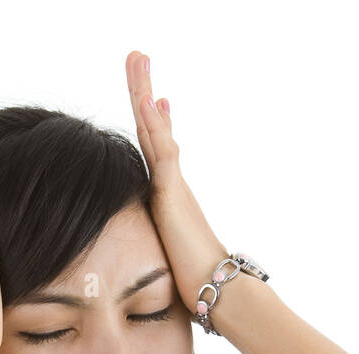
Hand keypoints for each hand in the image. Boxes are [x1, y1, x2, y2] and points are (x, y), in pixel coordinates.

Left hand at [125, 50, 229, 321]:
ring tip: (137, 58)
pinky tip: (150, 100)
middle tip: (138, 56)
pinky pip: (162, 151)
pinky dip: (156, 124)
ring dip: (145, 92)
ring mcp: (173, 187)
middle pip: (155, 129)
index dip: (157, 123)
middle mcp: (173, 185)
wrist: (220, 292)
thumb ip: (167, 250)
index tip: (157, 98)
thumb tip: (171, 265)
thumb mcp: (172, 260)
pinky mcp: (172, 195)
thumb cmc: (200, 286)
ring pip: (155, 129)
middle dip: (145, 92)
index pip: (159, 152)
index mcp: (170, 199)